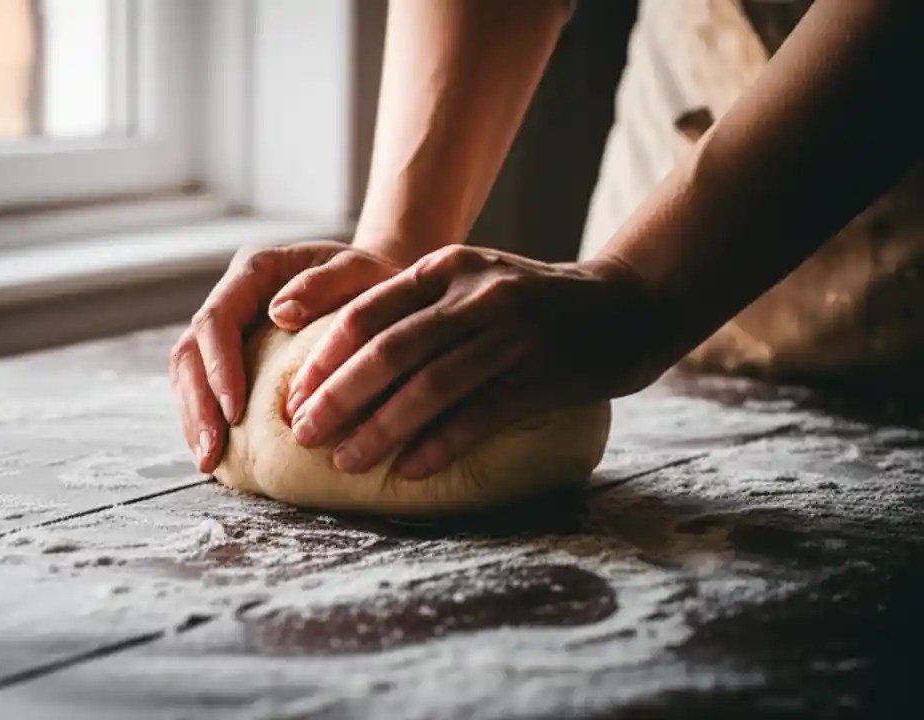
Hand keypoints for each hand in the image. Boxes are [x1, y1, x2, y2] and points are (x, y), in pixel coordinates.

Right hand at [169, 241, 401, 472]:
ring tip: (210, 462)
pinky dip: (207, 422)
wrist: (380, 292)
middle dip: (198, 404)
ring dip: (195, 419)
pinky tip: (219, 456)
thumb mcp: (361, 273)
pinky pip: (204, 390)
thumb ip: (326, 283)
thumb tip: (280, 312)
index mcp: (254, 271)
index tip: (234, 412)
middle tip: (212, 453)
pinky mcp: (233, 359)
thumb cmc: (373, 283)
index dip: (219, 366)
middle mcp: (232, 298)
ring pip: (189, 373)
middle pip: (191, 350)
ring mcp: (229, 330)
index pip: (218, 318)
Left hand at [284, 244, 662, 478]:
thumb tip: (339, 363)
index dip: (325, 357)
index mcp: (448, 269)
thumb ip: (417, 309)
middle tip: (304, 433)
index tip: (294, 395)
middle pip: (390, 351)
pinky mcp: (544, 374)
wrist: (628, 303)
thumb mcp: (473, 284)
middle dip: (339, 397)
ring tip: (345, 461)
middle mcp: (476, 296)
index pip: (368, 312)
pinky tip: (408, 471)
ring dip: (381, 429)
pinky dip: (439, 445)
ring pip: (430, 388)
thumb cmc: (532, 304)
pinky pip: (480, 415)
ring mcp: (513, 335)